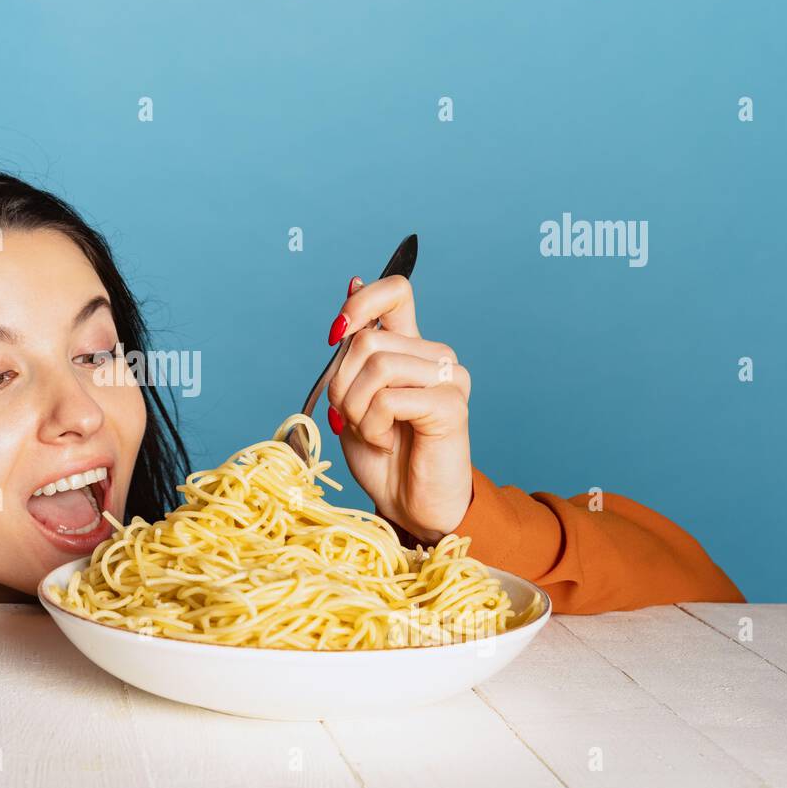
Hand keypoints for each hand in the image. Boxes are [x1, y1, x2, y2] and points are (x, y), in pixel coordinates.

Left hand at [323, 274, 472, 545]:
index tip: (336, 334)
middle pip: (368, 338)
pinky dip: (374, 424)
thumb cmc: (382, 455)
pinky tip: (386, 442)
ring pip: (377, 364)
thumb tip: (352, 282)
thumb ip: (353, 349)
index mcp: (410, 347)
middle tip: (350, 418)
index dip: (359, 303)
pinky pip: (391, 398)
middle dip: (341, 382)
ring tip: (371, 432)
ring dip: (356, 407)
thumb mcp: (353, 396)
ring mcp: (448, 377)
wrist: (408, 505)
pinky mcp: (451, 405)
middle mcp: (434, 355)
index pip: (396, 290)